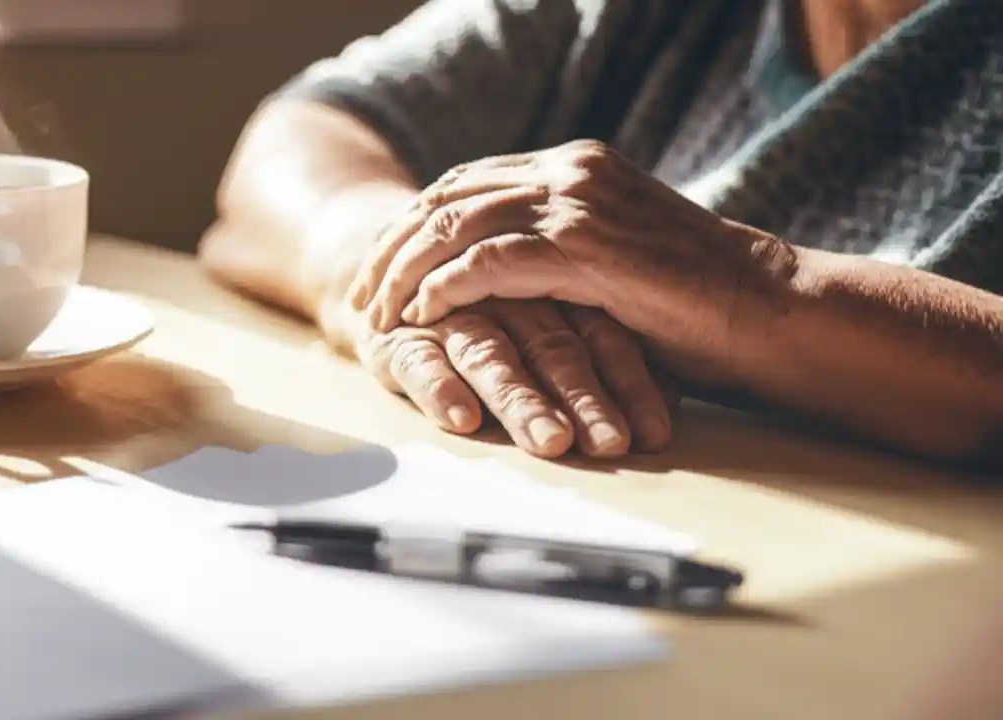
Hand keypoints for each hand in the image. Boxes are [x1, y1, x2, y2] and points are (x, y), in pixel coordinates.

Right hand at [319, 294, 676, 457]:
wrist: (392, 270)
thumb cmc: (490, 310)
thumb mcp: (552, 321)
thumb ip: (608, 355)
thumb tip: (678, 397)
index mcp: (553, 290)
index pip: (600, 334)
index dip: (628, 382)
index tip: (653, 433)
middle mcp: (505, 300)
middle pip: (550, 345)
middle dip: (582, 398)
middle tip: (609, 443)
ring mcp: (450, 317)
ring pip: (490, 355)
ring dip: (521, 399)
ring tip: (550, 440)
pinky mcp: (397, 338)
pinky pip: (420, 362)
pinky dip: (440, 387)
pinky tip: (461, 418)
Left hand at [348, 140, 796, 376]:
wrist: (759, 307)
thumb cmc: (686, 297)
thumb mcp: (608, 254)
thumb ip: (555, 243)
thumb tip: (495, 267)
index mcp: (571, 164)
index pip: (463, 182)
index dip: (412, 226)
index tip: (381, 269)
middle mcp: (567, 169)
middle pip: (445, 198)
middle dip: (391, 249)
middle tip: (361, 296)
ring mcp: (576, 201)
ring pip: (454, 226)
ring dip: (405, 274)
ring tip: (377, 317)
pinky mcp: (584, 244)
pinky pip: (487, 262)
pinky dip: (445, 290)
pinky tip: (421, 318)